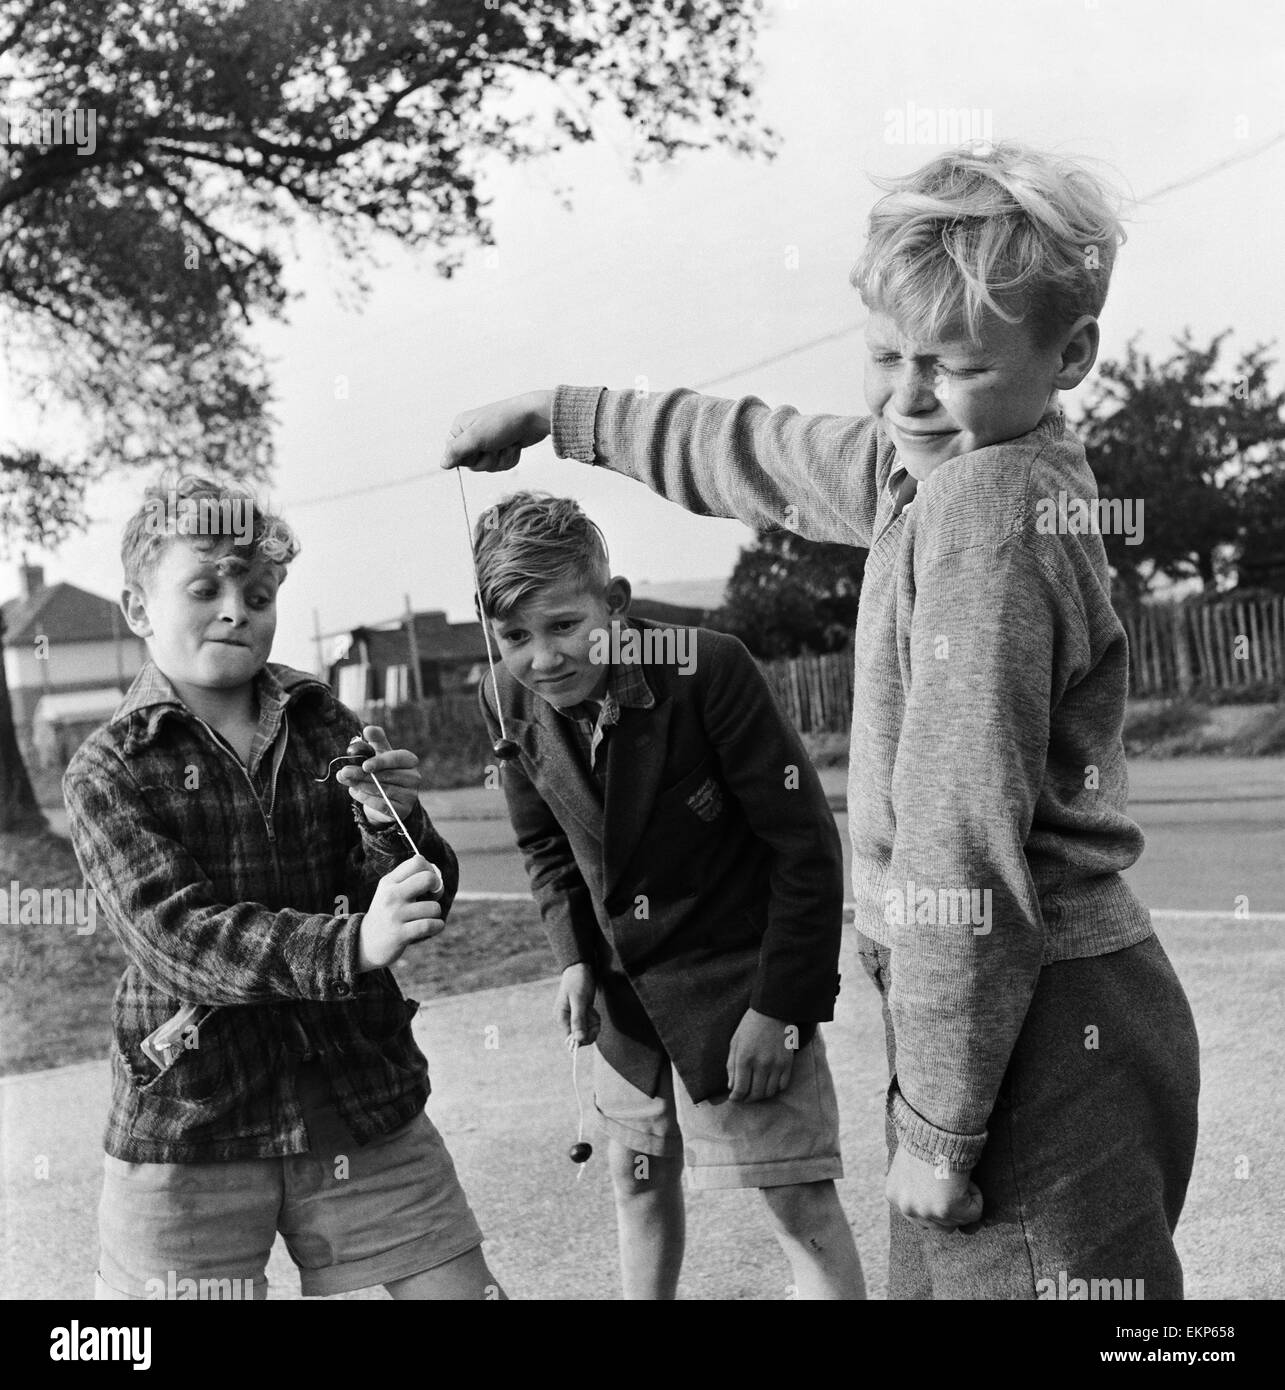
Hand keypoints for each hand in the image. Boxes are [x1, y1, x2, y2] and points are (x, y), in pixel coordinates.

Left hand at [337, 726, 420, 826]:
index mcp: (410, 761)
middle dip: (363, 774)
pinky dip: (366, 798)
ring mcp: (410, 796)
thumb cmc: (382, 770)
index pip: (398, 758)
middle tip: (344, 772)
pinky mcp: (402, 811)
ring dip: (362, 785)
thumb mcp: (379, 754)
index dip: (382, 761)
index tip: (365, 765)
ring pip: (383, 790)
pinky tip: (354, 791)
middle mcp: (414, 778)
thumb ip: (375, 741)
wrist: (386, 798)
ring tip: (346, 780)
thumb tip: (368, 729)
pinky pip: (382, 805)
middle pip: (388, 775)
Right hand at [356, 855, 444, 971]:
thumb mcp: (391, 892)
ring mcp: (395, 915)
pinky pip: (430, 925)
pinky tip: (433, 927)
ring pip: (433, 907)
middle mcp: (391, 895)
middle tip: (432, 898)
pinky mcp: (400, 934)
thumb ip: (410, 880)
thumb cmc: (387, 914)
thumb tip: (436, 874)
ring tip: (426, 917)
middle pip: (428, 879)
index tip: (428, 884)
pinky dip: (437, 926)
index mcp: (389, 882)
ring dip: (435, 914)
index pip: (417, 862)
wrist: (365, 944)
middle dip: (438, 888)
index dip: (430, 870)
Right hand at [440, 390, 553, 472]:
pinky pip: (502, 465)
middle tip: (495, 444)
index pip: (454, 455)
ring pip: (488, 466)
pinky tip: (514, 446)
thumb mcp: (476, 437)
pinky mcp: (503, 448)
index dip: (467, 456)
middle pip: (472, 464)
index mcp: (461, 428)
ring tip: (507, 443)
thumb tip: (442, 464)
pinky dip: (509, 458)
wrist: (534, 417)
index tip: (477, 446)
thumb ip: (456, 451)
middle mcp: (473, 435)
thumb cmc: (503, 422)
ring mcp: (489, 442)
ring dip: (500, 459)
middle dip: (487, 458)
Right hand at [555, 963, 600, 1044]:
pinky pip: (588, 1024)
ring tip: (591, 1008)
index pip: (571, 1039)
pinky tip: (591, 1008)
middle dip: (591, 1028)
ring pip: (587, 1030)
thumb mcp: (579, 1000)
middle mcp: (566, 1019)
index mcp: (561, 1017)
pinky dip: (593, 1018)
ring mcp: (573, 1017)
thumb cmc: (578, 981)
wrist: (580, 966)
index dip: (584, 1037)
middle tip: (593, 1014)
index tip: (594, 1027)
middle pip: (581, 1037)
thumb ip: (578, 1020)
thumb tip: (579, 1040)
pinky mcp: (579, 1014)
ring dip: (593, 1022)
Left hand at [726, 1007, 796, 1101]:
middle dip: (747, 1099)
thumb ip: (731, 1066)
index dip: (736, 1098)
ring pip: (769, 1092)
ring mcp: (776, 1065)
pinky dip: (775, 1089)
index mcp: (744, 1059)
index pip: (740, 1090)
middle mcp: (761, 1064)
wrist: (773, 1011)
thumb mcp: (734, 1042)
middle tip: (744, 1097)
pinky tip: (769, 1084)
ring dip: (761, 1096)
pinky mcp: (788, 1063)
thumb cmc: (750, 1026)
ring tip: (756, 1091)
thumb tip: (731, 1087)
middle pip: (755, 1094)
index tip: (734, 1098)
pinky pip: (782, 1086)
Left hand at [885, 1144, 983, 1231]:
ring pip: (957, 1222)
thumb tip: (930, 1196)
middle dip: (950, 1210)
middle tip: (953, 1186)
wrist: (935, 1129)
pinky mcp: (947, 1210)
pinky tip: (965, 1178)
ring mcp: (926, 1212)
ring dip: (963, 1202)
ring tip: (957, 1178)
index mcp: (894, 1195)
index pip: (919, 1217)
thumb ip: (913, 1185)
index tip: (941, 1186)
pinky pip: (974, 1213)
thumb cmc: (925, 1139)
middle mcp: (907, 1208)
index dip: (936, 1202)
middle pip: (937, 1226)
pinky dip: (976, 1196)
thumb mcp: (909, 1165)